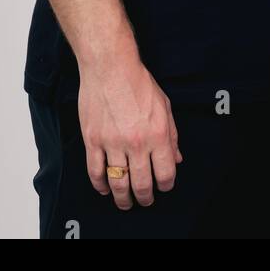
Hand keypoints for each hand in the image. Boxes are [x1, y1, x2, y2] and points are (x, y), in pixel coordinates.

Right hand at [77, 55, 181, 208]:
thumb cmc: (139, 83)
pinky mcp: (93, 140)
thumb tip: (176, 158)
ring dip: (122, 197)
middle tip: (145, 201)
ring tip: (125, 202)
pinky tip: (105, 189)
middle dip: (145, 197)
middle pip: (142, 183)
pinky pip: (96, 171)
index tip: (164, 187)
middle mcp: (137, 142)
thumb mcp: (164, 106)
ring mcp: (113, 143)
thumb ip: (172, 135)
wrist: (110, 67)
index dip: (167, 185)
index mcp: (158, 134)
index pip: (166, 172)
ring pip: (118, 182)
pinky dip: (100, 185)